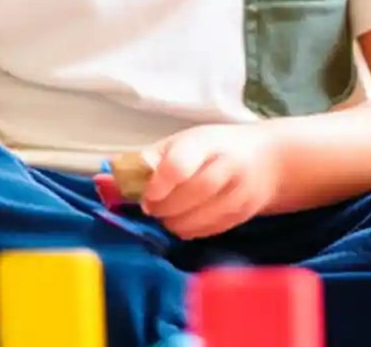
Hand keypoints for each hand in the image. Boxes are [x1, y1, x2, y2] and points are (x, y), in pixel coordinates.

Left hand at [139, 123, 283, 239]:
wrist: (266, 161)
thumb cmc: (211, 149)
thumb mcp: (180, 143)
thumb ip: (147, 161)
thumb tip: (104, 180)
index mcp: (205, 141)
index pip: (180, 164)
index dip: (159, 184)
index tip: (147, 195)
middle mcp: (227, 164)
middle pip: (195, 191)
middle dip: (166, 206)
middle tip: (151, 209)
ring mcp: (241, 189)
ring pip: (206, 214)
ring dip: (177, 222)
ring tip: (165, 217)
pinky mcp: (246, 212)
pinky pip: (215, 227)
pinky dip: (193, 230)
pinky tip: (183, 225)